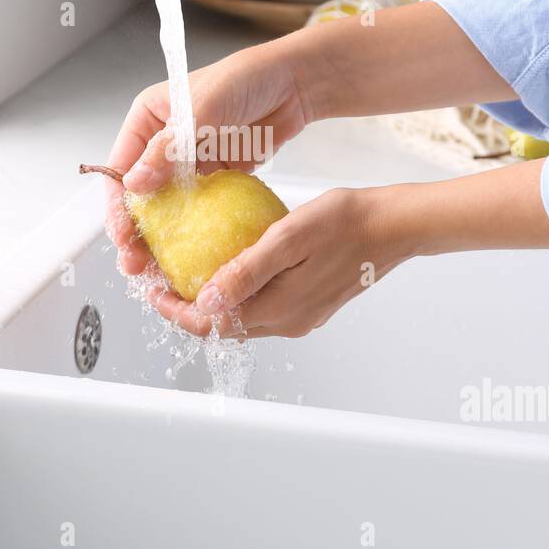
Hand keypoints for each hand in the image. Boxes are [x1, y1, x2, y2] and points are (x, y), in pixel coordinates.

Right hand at [104, 41, 312, 274]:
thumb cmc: (246, 80)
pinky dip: (194, 233)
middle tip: (135, 263)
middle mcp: (163, 144)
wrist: (293, 83)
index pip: (121, 167)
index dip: (117, 204)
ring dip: (162, 239)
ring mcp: (190, 164)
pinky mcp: (216, 178)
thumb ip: (170, 148)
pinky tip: (191, 257)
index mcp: (148, 120)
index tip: (121, 234)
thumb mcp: (202, 109)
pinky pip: (200, 210)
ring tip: (157, 270)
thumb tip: (135, 184)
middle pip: (140, 195)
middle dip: (135, 231)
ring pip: (169, 208)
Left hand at [146, 162, 548, 338]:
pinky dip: (238, 291)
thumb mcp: (289, 237)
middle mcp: (289, 321)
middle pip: (223, 326)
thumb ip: (247, 271)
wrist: (395, 226)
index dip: (175, 310)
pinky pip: (263, 305)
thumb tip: (207, 300)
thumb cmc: (348, 221)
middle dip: (187, 307)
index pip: (212, 324)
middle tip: (161, 279)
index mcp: (280, 310)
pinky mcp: (310, 303)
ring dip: (211, 301)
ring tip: (187, 270)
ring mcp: (302, 315)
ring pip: (243, 317)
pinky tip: (230, 264)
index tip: (152, 288)